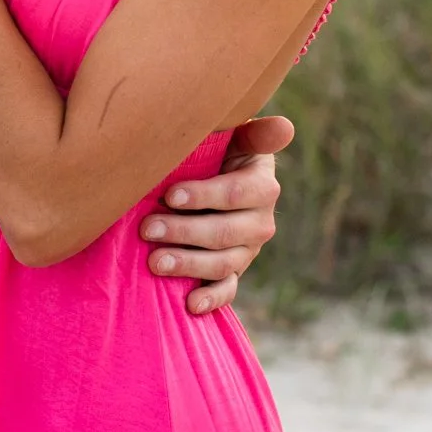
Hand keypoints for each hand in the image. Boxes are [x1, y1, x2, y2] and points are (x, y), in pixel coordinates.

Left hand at [138, 114, 291, 315]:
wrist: (211, 178)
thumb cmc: (217, 151)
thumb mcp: (234, 137)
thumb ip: (255, 133)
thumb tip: (284, 126)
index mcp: (261, 185)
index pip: (237, 193)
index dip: (204, 195)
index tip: (170, 195)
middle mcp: (260, 221)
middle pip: (224, 232)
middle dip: (184, 232)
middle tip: (147, 228)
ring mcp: (248, 250)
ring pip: (222, 264)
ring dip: (188, 264)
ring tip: (155, 261)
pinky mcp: (233, 271)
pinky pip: (227, 289)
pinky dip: (211, 299)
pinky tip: (190, 304)